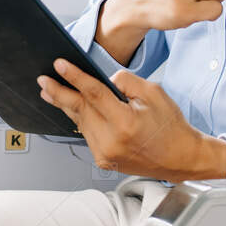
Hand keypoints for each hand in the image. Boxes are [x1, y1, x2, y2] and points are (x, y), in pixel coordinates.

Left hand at [37, 58, 225, 181]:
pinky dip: (80, 119)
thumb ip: (125, 82)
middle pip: (79, 110)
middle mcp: (111, 141)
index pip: (93, 94)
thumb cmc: (170, 126)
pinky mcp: (104, 160)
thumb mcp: (153, 94)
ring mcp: (106, 153)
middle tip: (43, 80)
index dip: (74, 77)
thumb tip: (105, 78)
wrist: (181, 157)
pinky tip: (73, 109)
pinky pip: (87, 134)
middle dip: (58, 92)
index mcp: (124, 123)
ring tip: (50, 92)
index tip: (59, 65)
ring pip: (79, 122)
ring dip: (65, 105)